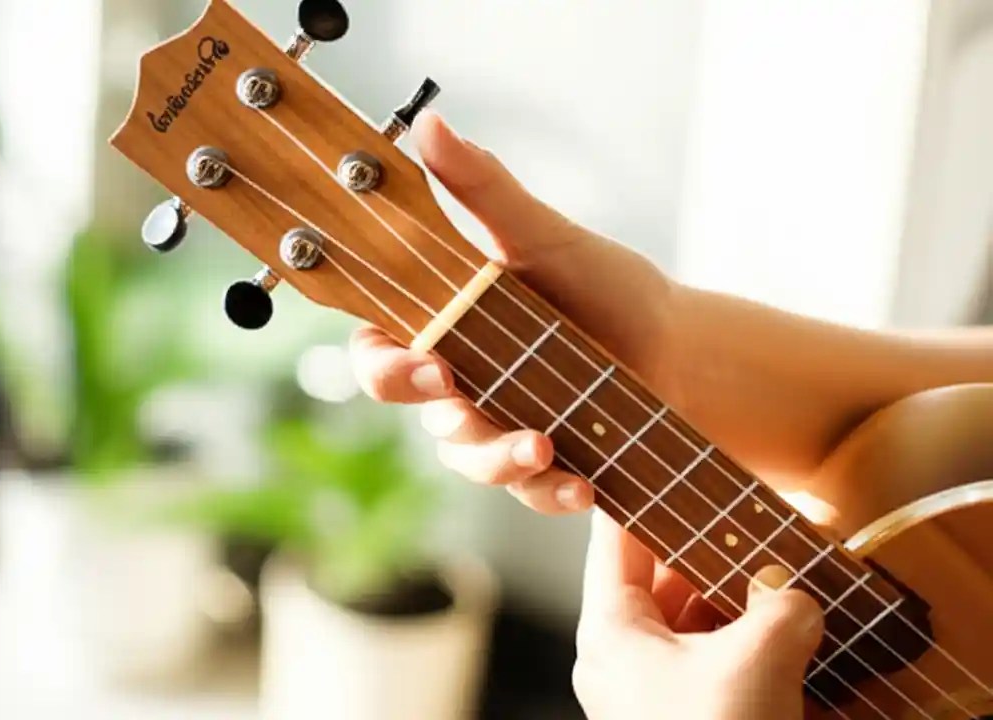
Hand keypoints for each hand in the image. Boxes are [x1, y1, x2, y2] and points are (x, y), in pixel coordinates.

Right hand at [350, 110, 682, 513]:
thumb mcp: (547, 237)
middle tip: (458, 391)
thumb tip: (430, 124)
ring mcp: (496, 424)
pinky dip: (549, 491)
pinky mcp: (540, 466)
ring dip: (496, 457)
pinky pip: (525, 491)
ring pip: (465, 454)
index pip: (378, 346)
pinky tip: (582, 484)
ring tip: (544, 446)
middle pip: (410, 406)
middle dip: (431, 405)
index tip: (420, 358)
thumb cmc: (608, 289)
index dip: (380, 360)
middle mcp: (460, 377)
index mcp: (447, 321)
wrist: (685, 353)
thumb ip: (484, 190)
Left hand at [573, 512, 823, 719]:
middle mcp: (617, 659)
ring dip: (734, 603)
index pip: (616, 539)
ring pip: (690, 624)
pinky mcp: (681, 715)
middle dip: (712, 554)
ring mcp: (646, 692)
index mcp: (609, 630)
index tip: (672, 470)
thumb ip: (781, 606)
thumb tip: (794, 594)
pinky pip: (708, 663)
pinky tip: (784, 635)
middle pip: (660, 580)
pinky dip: (741, 645)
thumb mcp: (759, 659)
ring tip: (781, 577)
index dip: (646, 499)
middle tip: (753, 525)